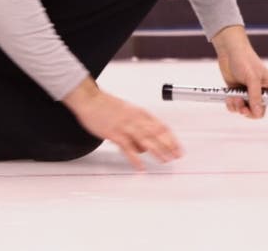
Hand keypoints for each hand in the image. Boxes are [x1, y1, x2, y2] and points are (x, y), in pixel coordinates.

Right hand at [63, 77, 182, 169]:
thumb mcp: (126, 111)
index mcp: (139, 113)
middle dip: (169, 146)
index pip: (161, 126)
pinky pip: (127, 148)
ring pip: (146, 140)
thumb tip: (144, 143)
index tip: (178, 147)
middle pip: (156, 134)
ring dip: (157, 151)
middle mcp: (135, 119)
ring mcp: (125, 126)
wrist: (89, 99)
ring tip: (165, 160)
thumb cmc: (105, 104)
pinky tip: (141, 167)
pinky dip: (135, 159)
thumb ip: (137, 124)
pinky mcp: (114, 133)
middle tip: (177, 156)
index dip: (171, 138)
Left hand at [212, 25, 267, 131]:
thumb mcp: (252, 78)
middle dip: (250, 112)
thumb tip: (257, 113)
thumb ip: (255, 96)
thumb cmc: (245, 61)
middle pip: (259, 112)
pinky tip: (229, 97)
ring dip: (238, 107)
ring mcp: (248, 94)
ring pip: (245, 111)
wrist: (229, 52)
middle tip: (243, 108)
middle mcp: (260, 93)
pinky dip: (232, 104)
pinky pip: (235, 107)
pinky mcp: (237, 94)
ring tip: (233, 98)